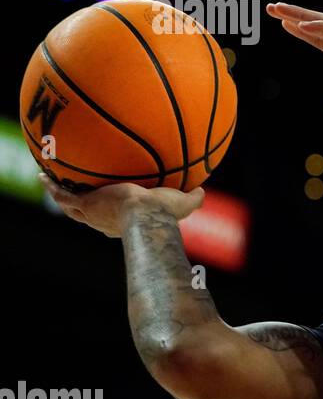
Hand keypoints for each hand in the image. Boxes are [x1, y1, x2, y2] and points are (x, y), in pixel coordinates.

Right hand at [40, 174, 204, 238]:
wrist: (147, 215)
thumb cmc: (165, 213)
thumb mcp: (183, 202)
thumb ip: (194, 198)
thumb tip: (203, 190)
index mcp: (123, 222)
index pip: (110, 220)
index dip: (107, 215)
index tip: (106, 207)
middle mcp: (105, 221)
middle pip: (85, 214)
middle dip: (78, 206)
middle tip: (73, 197)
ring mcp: (93, 214)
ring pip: (69, 206)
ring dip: (59, 195)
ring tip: (49, 184)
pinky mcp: (87, 204)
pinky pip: (63, 195)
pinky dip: (53, 187)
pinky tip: (43, 176)